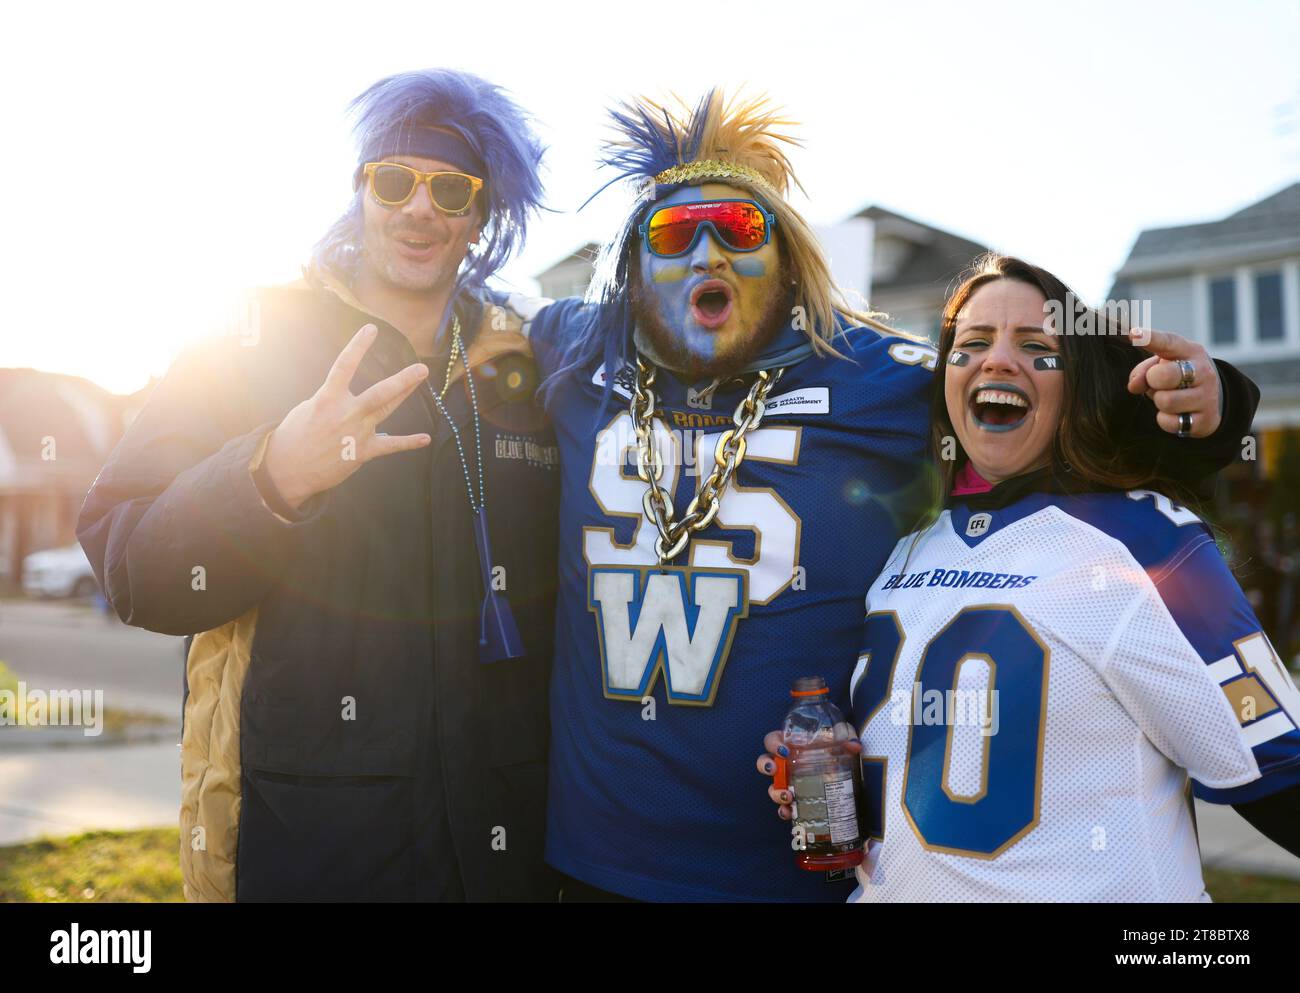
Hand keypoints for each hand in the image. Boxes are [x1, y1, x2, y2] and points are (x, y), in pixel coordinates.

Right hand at [263, 324, 430, 508]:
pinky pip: (390, 446)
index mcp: (327, 399)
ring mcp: (357, 433)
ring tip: (421, 379)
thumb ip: (331, 399)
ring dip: (406, 394)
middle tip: (422, 368)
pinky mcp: (363, 452)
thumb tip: (347, 394)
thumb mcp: (307, 408)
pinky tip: (424, 439)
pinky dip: (409, 442)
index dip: (358, 346)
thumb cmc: (294, 436)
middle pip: (380, 393)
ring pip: (387, 409)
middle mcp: (346, 413)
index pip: (344, 365)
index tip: (371, 329)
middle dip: (402, 380)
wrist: (288, 470)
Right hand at [756, 726, 861, 820]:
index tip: (784, 751)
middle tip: (774, 770)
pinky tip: (788, 813)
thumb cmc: (837, 748)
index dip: (773, 744)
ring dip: (775, 792)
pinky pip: (784, 806)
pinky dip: (783, 811)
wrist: (848, 773)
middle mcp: (786, 763)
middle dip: (765, 766)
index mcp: (791, 744)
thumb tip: (854, 745)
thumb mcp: (841, 737)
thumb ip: (846, 735)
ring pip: (773, 786)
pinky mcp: (796, 798)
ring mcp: (789, 782)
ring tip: (788, 796)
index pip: (772, 740)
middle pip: (765, 762)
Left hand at [1126, 328, 1220, 437]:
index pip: (1169, 343)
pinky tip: (1176, 413)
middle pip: (1164, 375)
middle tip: (1158, 381)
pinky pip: (1170, 422)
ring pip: (1165, 401)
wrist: (1210, 398)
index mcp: (1190, 351)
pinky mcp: (1206, 420)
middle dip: (1152, 380)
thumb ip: (1144, 370)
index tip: (1133, 334)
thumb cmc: (1177, 375)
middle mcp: (1203, 371)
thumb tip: (1134, 385)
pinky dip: (1165, 419)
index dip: (1151, 338)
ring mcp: (1207, 396)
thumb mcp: (1163, 365)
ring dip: (1158, 401)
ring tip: (1168, 396)